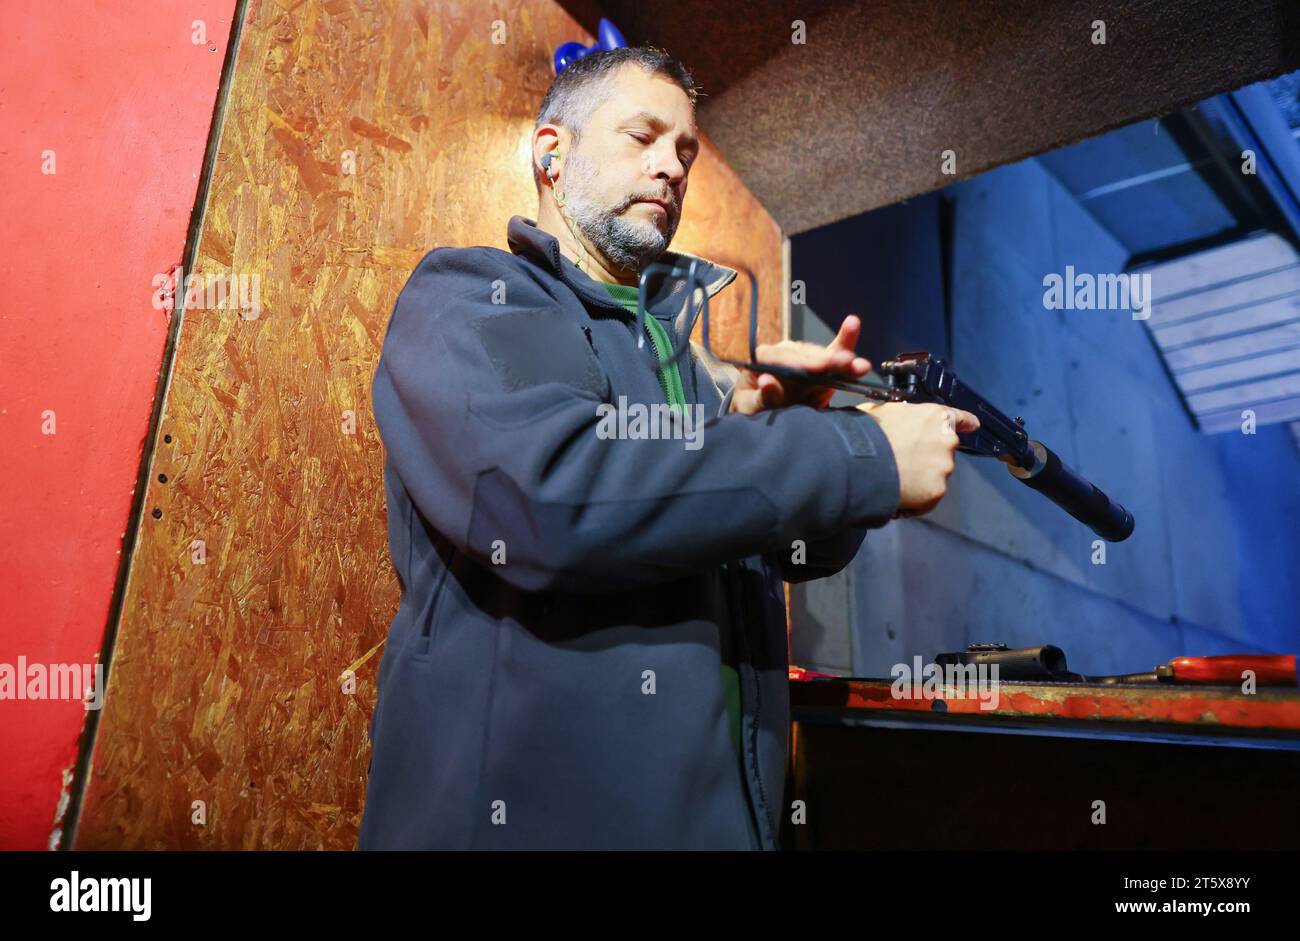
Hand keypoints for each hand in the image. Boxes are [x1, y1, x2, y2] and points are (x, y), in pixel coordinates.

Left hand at [729, 315, 870, 414]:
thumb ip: (761, 397)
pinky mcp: (819, 368)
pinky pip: (833, 357)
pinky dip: (846, 350)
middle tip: (844, 364)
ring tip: (860, 366)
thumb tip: (766, 382)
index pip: (779, 356)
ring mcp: (803, 358)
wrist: (763, 416)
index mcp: (763, 358)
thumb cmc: (752, 409)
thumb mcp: (751, 407)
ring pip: (823, 356)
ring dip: (843, 361)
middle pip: (805, 354)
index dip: (797, 361)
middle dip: (826, 360)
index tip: (812, 369)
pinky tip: (855, 333)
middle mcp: (785, 353)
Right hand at [857, 401, 979, 516]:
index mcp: (935, 417)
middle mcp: (947, 441)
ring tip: (894, 479)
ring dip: (920, 479)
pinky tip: (896, 494)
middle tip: (903, 462)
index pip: (959, 418)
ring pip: (935, 476)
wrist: (860, 462)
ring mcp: (944, 467)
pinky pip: (927, 498)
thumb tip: (887, 421)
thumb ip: (897, 416)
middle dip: (928, 458)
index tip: (972, 426)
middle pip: (944, 451)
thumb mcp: (880, 412)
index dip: (965, 423)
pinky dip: (914, 500)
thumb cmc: (867, 434)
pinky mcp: (936, 491)